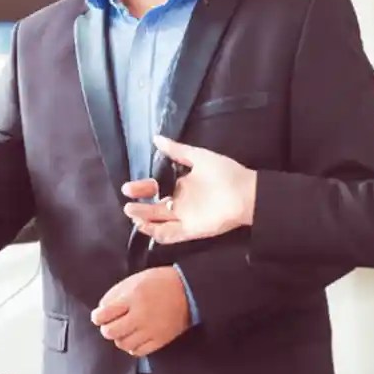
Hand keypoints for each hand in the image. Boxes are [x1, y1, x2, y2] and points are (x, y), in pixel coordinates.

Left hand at [91, 266, 189, 356]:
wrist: (188, 291)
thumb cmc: (160, 283)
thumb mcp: (135, 280)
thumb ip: (116, 294)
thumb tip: (101, 309)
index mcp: (133, 297)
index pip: (104, 314)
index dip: (97, 317)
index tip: (98, 316)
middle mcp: (140, 315)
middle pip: (111, 332)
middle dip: (107, 328)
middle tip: (110, 324)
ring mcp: (151, 330)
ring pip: (123, 344)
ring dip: (120, 338)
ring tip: (124, 330)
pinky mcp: (160, 340)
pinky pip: (138, 352)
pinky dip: (133, 347)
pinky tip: (135, 337)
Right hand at [121, 135, 256, 244]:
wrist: (246, 192)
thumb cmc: (225, 172)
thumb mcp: (199, 156)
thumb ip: (177, 150)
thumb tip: (156, 138)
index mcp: (182, 186)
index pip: (156, 189)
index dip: (141, 189)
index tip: (128, 187)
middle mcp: (181, 203)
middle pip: (154, 208)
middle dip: (139, 206)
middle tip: (127, 203)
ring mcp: (185, 218)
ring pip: (159, 222)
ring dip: (145, 220)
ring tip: (132, 214)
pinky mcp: (192, 230)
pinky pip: (171, 235)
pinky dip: (157, 233)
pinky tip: (146, 228)